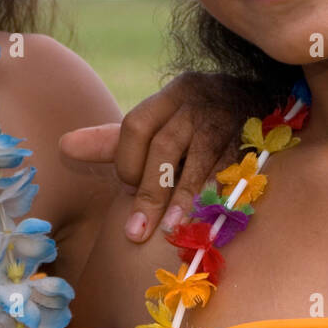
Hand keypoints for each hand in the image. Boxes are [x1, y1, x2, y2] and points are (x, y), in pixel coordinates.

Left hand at [58, 72, 246, 242]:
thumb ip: (114, 141)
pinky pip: (234, 167)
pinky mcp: (256, 138)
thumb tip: (63, 146)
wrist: (264, 100)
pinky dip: (219, 192)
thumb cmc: (199, 121)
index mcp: (170, 95)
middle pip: (165, 145)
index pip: (136, 125)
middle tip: (136, 233)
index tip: (128, 187)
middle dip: (150, 192)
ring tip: (171, 230)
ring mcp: (229, 118)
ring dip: (184, 196)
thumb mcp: (159, 125)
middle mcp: (198, 99)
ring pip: (200, 157)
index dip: (127, 161)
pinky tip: (210, 214)